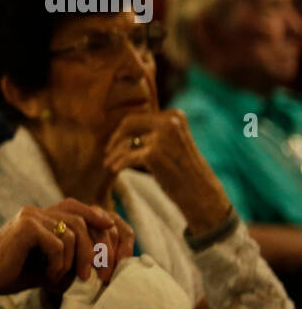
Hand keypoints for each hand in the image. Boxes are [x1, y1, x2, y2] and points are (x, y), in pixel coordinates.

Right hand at [0, 199, 128, 293]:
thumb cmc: (15, 273)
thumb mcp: (51, 264)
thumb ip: (72, 257)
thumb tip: (104, 261)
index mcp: (42, 216)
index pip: (78, 208)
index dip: (98, 220)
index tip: (113, 240)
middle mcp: (37, 211)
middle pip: (82, 219)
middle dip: (97, 248)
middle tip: (99, 276)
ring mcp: (31, 216)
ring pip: (74, 233)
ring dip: (74, 261)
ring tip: (61, 278)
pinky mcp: (27, 226)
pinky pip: (58, 244)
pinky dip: (58, 265)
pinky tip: (47, 276)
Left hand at [103, 110, 232, 235]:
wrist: (200, 192)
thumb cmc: (184, 169)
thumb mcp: (173, 142)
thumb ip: (154, 131)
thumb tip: (123, 128)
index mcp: (175, 116)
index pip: (138, 118)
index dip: (123, 131)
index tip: (115, 142)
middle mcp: (170, 122)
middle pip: (128, 125)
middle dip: (115, 139)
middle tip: (107, 152)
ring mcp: (161, 137)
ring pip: (126, 143)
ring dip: (114, 155)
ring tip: (109, 164)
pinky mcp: (153, 154)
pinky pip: (126, 157)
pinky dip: (118, 163)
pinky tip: (114, 169)